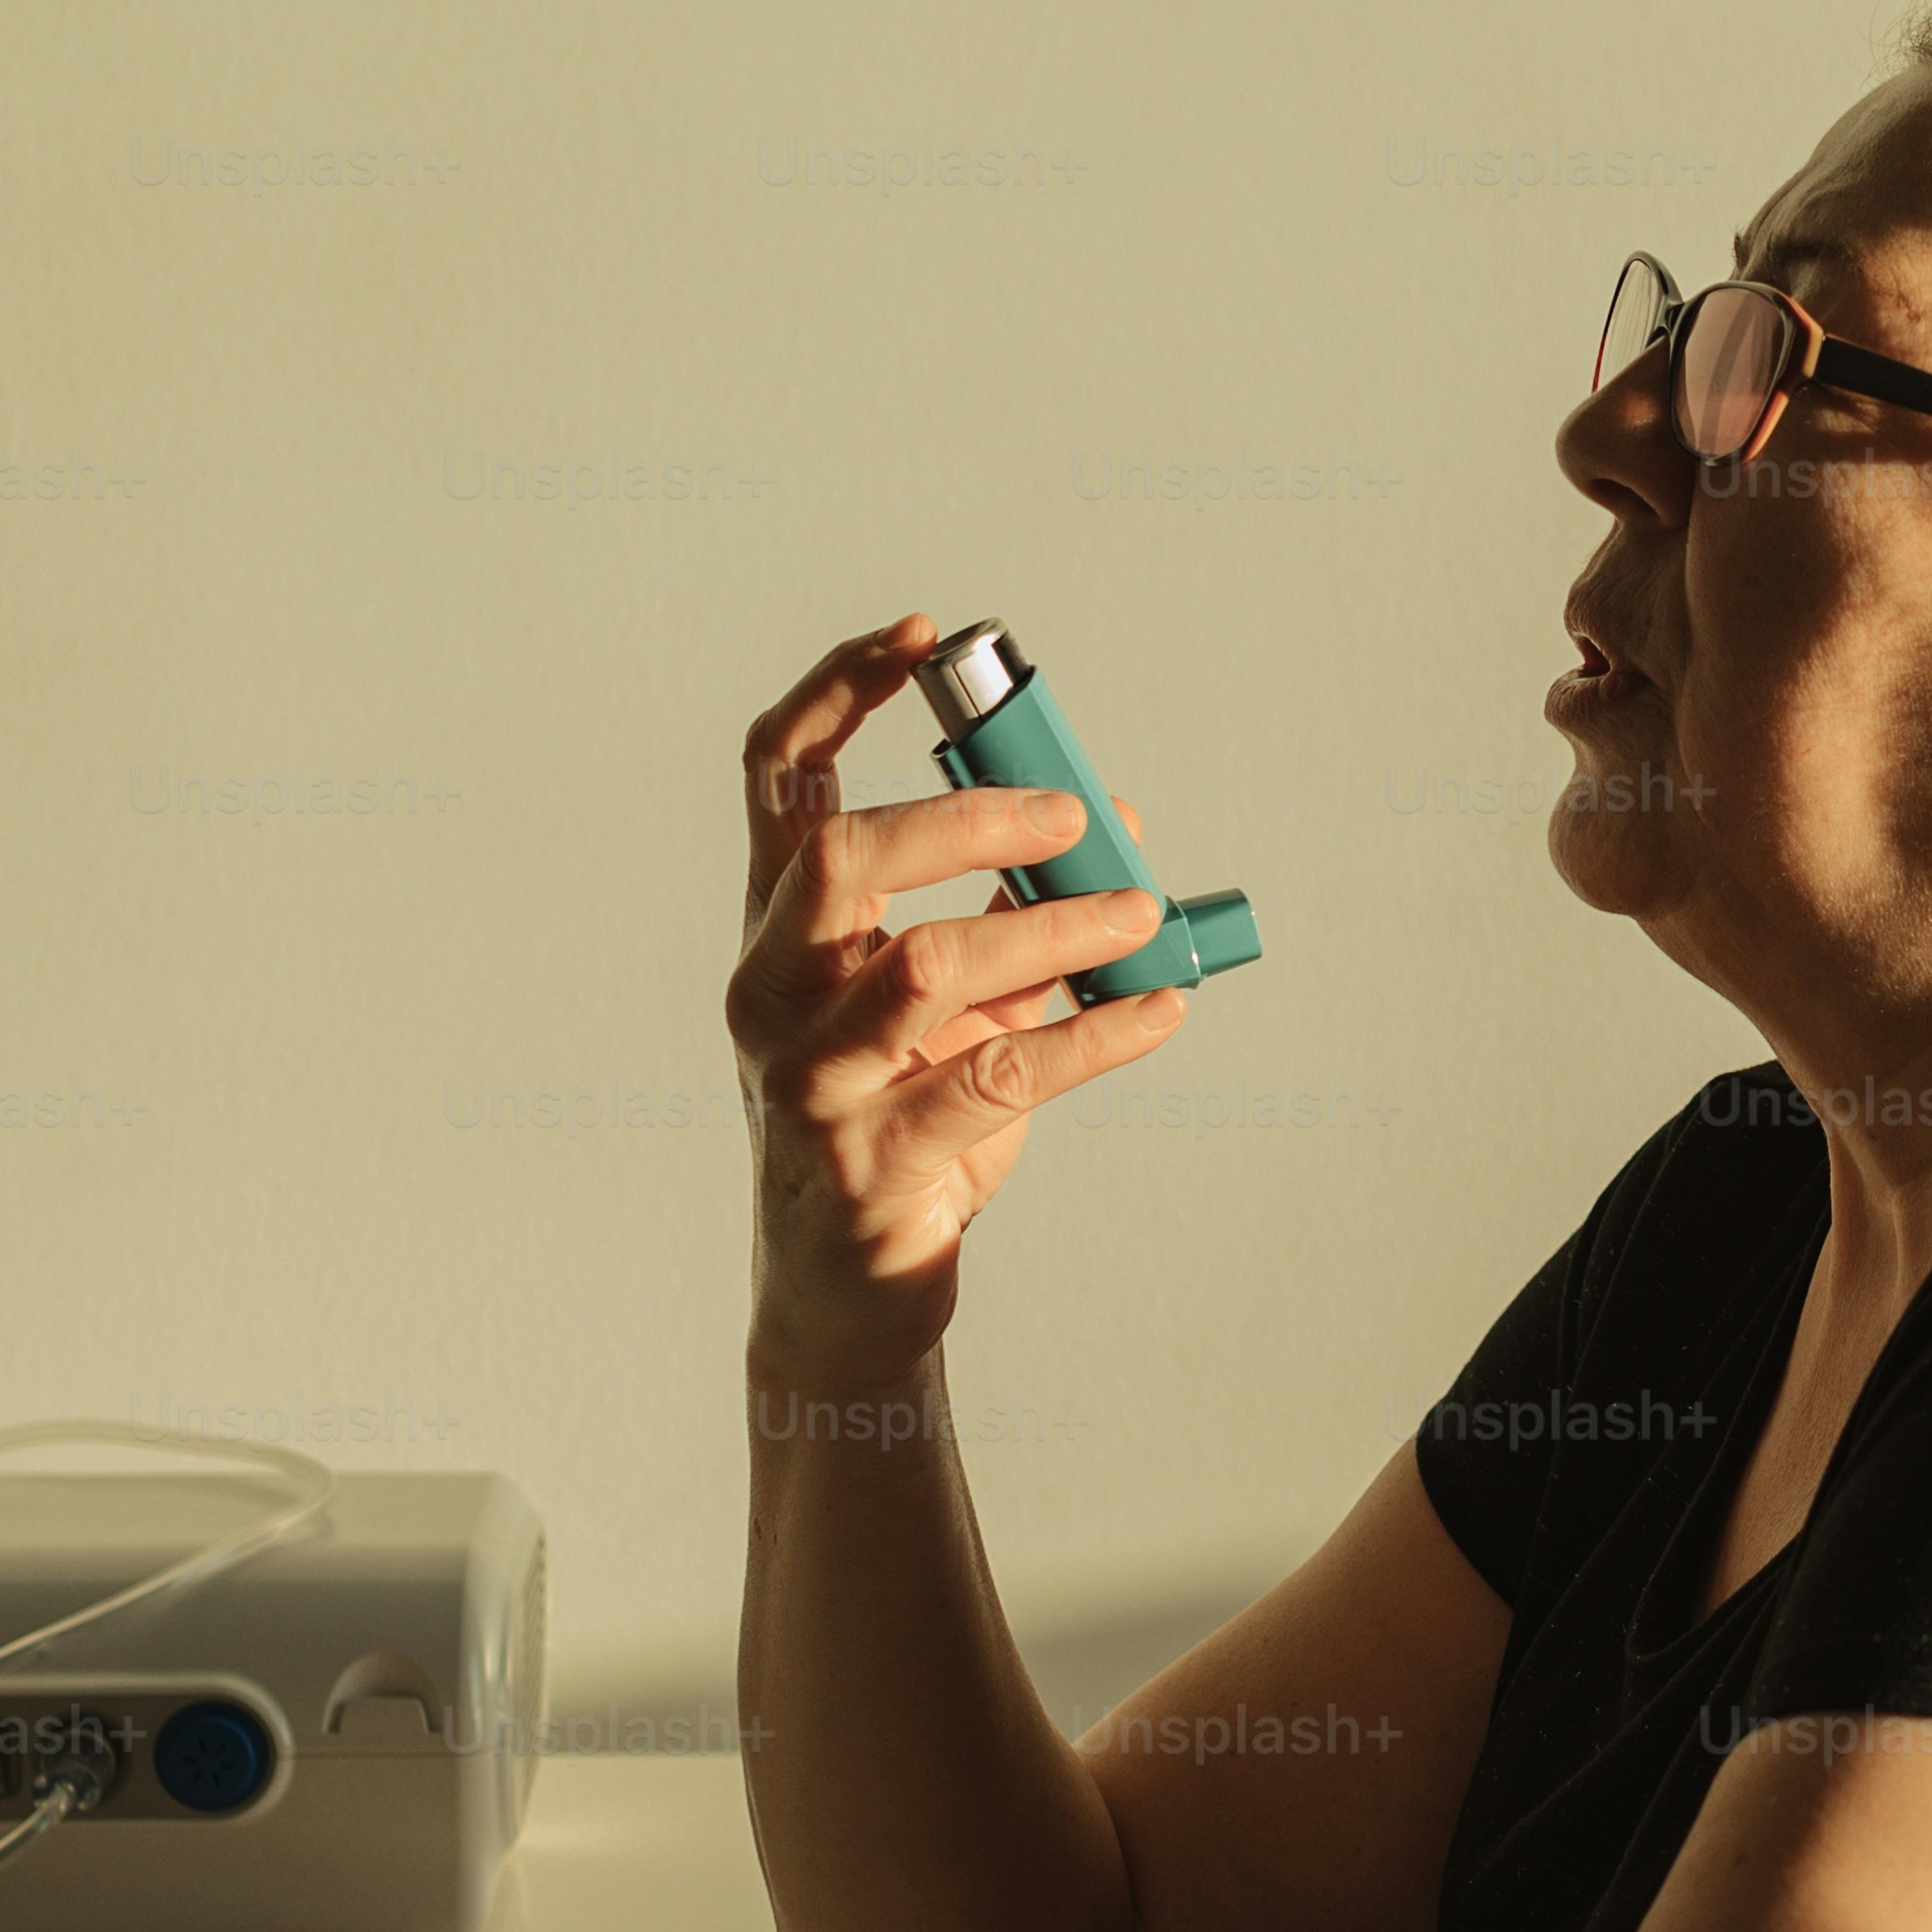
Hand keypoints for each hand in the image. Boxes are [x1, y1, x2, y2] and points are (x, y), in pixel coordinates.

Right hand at [727, 612, 1194, 1390]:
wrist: (849, 1293)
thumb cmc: (901, 1125)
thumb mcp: (949, 1009)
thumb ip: (1009, 916)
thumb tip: (1116, 831)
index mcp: (781, 930)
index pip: (779, 777)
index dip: (840, 690)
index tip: (927, 638)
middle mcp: (771, 992)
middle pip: (842, 857)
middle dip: (968, 816)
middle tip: (1071, 816)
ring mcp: (807, 1080)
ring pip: (925, 965)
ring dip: (1051, 928)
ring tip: (1141, 917)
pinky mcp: (869, 1162)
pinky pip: (999, 1076)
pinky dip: (1095, 1033)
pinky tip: (1160, 1012)